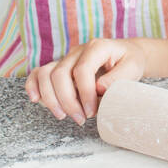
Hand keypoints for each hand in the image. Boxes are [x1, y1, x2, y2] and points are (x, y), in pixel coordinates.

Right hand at [25, 38, 146, 123]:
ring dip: (50, 98)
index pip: (82, 70)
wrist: (125, 54)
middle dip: (67, 100)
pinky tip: (36, 99)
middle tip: (80, 119)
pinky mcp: (59, 67)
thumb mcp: (133, 67)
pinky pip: (38, 73)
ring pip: (45, 74)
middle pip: (60, 74)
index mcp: (97, 47)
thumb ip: (118, 78)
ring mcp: (66, 59)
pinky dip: (33, 85)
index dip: (84, 93)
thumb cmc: (129, 61)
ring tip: (62, 115)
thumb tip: (99, 89)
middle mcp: (77, 51)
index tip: (91, 112)